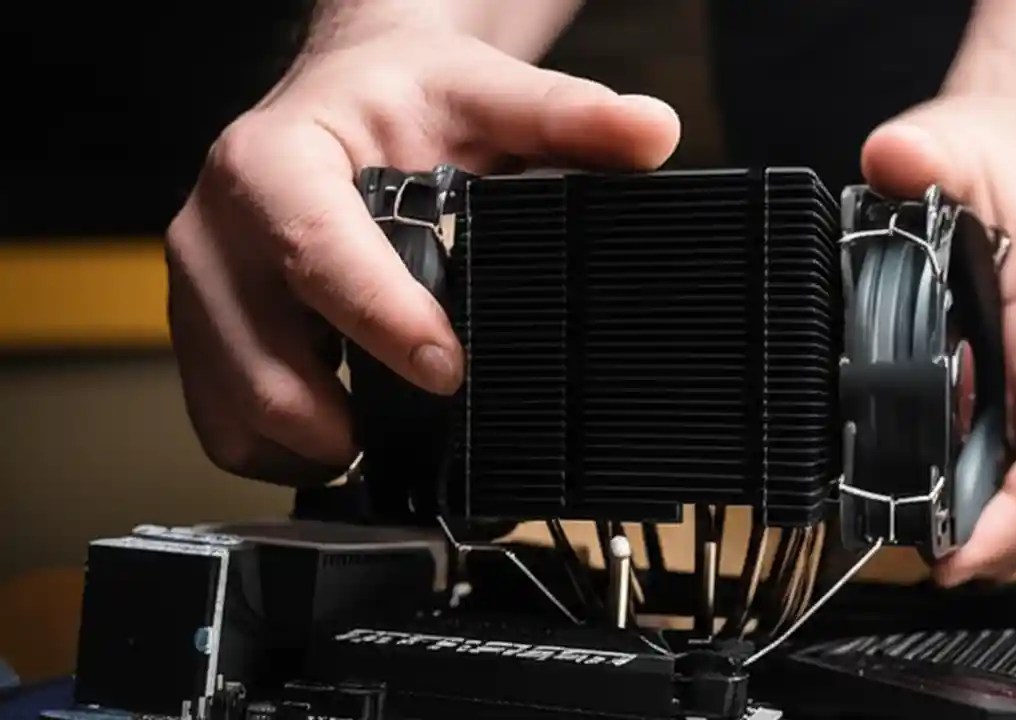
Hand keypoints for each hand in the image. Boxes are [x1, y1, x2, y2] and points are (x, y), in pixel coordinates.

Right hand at [166, 24, 679, 485]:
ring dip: (319, 443)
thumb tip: (651, 134)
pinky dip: (284, 451)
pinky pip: (225, 428)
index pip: (315, 255)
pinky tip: (346, 428)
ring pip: (240, 412)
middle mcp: (218, 231)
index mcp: (272, 162)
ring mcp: (201, 290)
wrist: (346, 93)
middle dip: (351, 414)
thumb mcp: (483, 91)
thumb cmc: (401, 95)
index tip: (448, 368)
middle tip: (438, 413)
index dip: (382, 321)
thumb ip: (565, 117)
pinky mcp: (202, 334)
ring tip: (390, 432)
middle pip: (265, 363)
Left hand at [860, 96, 1015, 584]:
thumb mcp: (951, 147)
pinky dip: (991, 502)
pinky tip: (939, 509)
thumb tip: (887, 160)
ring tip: (924, 545)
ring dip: (994, 531)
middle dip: (1000, 541)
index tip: (962, 551)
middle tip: (925, 562)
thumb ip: (919, 153)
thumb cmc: (1001, 169)